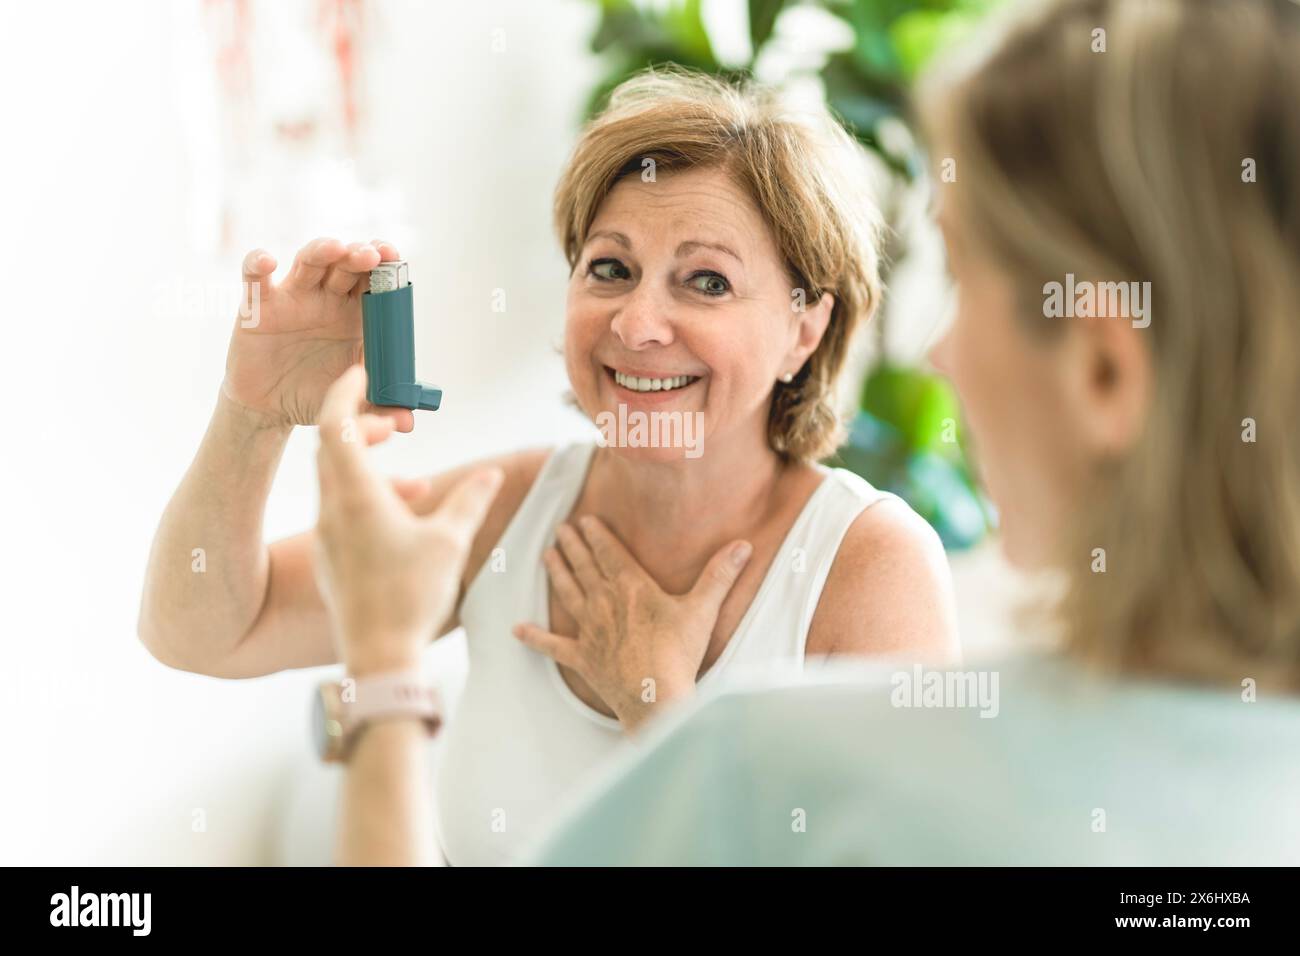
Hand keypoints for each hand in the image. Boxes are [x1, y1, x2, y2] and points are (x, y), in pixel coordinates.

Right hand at [221, 237, 415, 431]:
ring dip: (322, 251)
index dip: (386, 265)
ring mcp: (293, 297)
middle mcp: (327, 298)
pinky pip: (255, 278)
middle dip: (360, 254)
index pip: (375, 280)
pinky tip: (268, 261)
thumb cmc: (317, 395)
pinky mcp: (258, 307)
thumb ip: (380, 409)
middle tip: (372, 255)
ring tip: (336, 248)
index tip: (395, 259)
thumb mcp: (351, 404)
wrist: (271, 410)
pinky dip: (257, 264)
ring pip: (309, 262)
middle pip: (346, 263)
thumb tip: (408, 423)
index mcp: (357, 314)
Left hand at [313, 364, 503, 675]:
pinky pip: (342, 511)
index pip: (335, 424)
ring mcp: (326, 536)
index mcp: (356, 496)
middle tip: (397, 426)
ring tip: (418, 487)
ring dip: (372, 469)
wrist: (378, 657)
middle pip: (333, 447)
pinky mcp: (330, 558)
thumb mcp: (450, 542)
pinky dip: (368, 499)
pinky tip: (402, 521)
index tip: (361, 372)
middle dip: (365, 427)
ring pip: (338, 481)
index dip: (345, 391)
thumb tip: (492, 472)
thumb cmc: (411, 598)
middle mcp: (332, 510)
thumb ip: (470, 500)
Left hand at [511, 515, 751, 728]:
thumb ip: (719, 575)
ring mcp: (590, 631)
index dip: (598, 535)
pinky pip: (553, 646)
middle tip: (561, 529)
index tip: (586, 519)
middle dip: (573, 546)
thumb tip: (743, 545)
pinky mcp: (582, 658)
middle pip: (584, 568)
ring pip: (568, 594)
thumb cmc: (679, 654)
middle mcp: (605, 603)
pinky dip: (534, 638)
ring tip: (547, 555)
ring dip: (556, 573)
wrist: (655, 698)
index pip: (609, 553)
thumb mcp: (702, 610)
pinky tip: (517, 629)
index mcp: (631, 588)